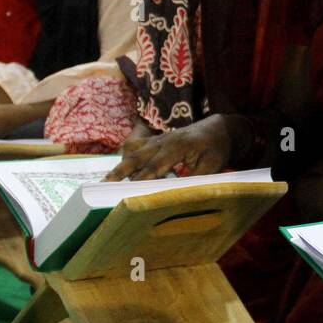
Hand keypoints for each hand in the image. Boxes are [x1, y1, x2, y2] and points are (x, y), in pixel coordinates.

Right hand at [105, 114, 233, 180]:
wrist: (219, 128)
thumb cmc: (216, 148)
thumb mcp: (211, 166)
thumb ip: (193, 179)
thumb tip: (176, 194)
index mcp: (178, 146)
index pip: (155, 165)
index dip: (141, 179)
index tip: (128, 192)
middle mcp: (164, 140)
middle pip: (137, 156)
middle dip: (120, 171)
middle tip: (104, 185)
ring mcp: (158, 139)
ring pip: (134, 151)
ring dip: (120, 165)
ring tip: (106, 181)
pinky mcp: (156, 140)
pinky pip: (136, 146)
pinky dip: (126, 157)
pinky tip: (119, 171)